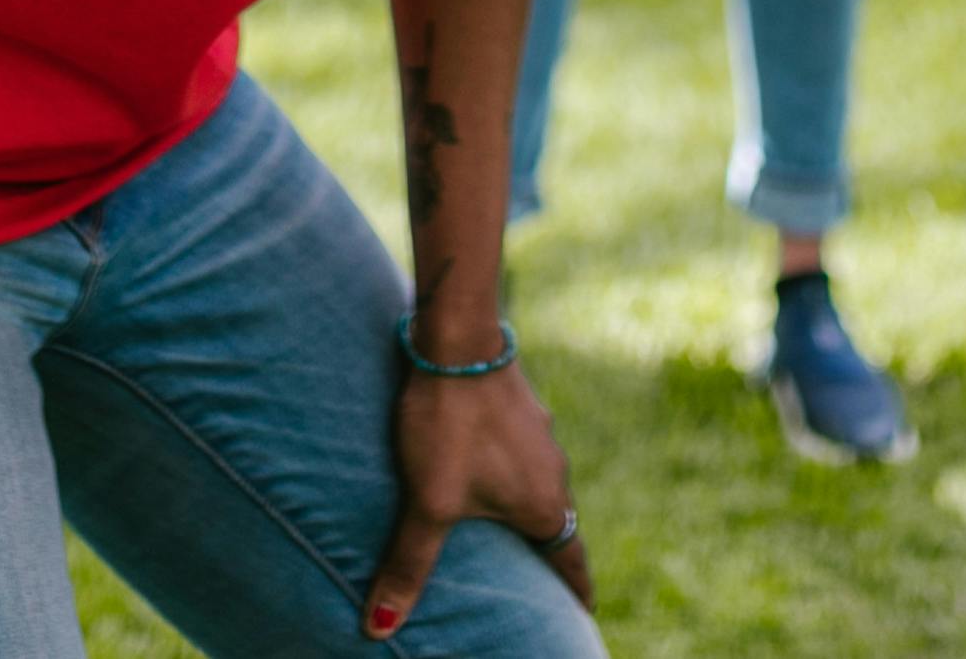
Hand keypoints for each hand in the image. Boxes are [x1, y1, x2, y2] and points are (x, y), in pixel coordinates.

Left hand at [369, 362, 587, 636]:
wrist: (457, 336)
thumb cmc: (449, 423)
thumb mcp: (427, 503)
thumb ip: (409, 565)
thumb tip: (381, 628)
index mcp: (544, 504)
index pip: (569, 562)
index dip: (574, 591)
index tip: (584, 612)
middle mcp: (553, 471)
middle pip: (554, 524)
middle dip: (545, 552)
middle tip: (537, 577)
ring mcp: (540, 434)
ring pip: (536, 483)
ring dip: (523, 504)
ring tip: (501, 522)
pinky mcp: (520, 405)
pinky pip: (518, 451)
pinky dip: (505, 468)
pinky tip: (477, 461)